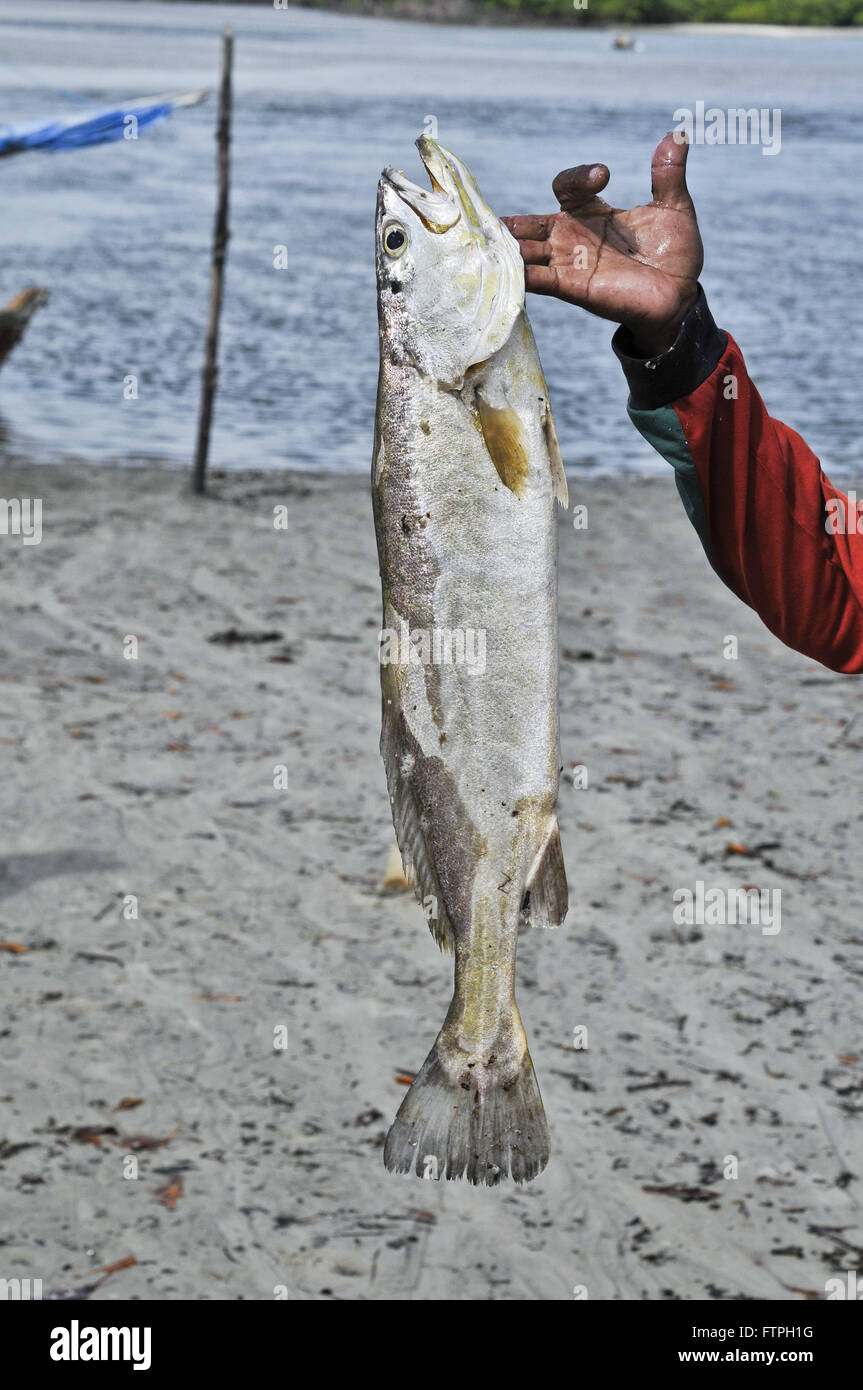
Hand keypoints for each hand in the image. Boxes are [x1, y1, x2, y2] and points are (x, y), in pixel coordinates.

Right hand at [502, 133, 702, 356]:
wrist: (679, 296)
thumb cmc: (674, 253)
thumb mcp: (674, 207)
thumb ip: (668, 173)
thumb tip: (677, 134)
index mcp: (593, 213)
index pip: (568, 186)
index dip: (580, 177)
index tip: (604, 176)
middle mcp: (575, 237)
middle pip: (532, 224)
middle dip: (515, 221)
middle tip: (496, 215)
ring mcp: (571, 263)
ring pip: (528, 251)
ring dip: (509, 246)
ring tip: (488, 240)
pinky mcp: (573, 288)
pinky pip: (538, 280)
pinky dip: (520, 275)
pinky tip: (506, 269)